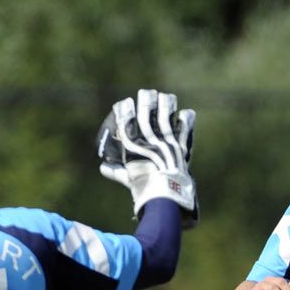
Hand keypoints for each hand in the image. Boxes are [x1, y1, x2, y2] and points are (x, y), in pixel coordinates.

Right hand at [97, 89, 197, 225]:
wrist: (163, 196)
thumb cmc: (143, 188)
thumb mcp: (128, 178)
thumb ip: (116, 172)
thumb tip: (103, 168)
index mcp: (133, 146)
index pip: (126, 120)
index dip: (124, 108)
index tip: (125, 103)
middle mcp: (148, 139)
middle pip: (145, 111)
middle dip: (145, 99)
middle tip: (146, 93)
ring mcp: (165, 140)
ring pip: (165, 113)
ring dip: (165, 103)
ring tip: (166, 97)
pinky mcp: (179, 146)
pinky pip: (184, 128)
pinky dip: (186, 120)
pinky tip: (186, 113)